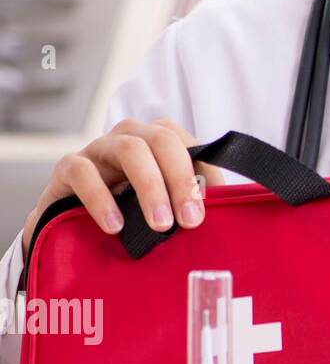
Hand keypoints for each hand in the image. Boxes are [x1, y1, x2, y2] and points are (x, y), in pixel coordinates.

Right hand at [22, 119, 224, 260]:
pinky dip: (102, 200)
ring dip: (151, 188)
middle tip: (191, 220)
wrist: (72, 223)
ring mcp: (98, 148)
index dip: (207, 171)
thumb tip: (227, 219)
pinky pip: (84, 172)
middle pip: (163, 140)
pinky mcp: (67, 167)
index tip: (219, 206)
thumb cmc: (127, 211)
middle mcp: (131, 137)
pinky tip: (116, 227)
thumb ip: (188, 204)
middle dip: (182, 179)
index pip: (190, 144)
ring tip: (161, 226)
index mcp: (159, 142)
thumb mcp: (163, 205)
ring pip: (130, 150)